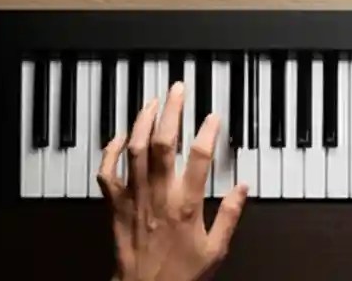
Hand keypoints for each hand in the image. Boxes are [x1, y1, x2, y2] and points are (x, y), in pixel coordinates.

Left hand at [96, 82, 248, 280]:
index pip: (200, 157)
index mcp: (186, 205)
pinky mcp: (116, 205)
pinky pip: (108, 172)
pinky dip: (110, 151)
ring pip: (135, 150)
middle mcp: (159, 195)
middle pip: (164, 142)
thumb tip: (244, 188)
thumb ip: (230, 216)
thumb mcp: (215, 250)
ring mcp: (134, 197)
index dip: (208, 132)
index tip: (213, 116)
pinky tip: (119, 136)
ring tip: (152, 102)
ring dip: (143, 121)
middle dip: (171, 111)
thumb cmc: (180, 275)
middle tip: (178, 89)